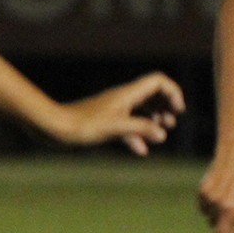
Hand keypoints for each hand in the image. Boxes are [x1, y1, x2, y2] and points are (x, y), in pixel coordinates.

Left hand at [44, 71, 184, 153]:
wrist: (56, 127)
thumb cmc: (82, 125)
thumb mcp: (114, 128)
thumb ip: (140, 129)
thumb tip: (162, 134)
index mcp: (127, 94)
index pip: (157, 82)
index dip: (172, 92)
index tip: (177, 111)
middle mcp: (123, 99)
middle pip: (152, 94)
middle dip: (165, 106)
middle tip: (172, 122)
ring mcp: (115, 110)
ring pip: (141, 109)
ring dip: (153, 120)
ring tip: (161, 135)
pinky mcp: (106, 121)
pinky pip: (128, 124)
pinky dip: (138, 134)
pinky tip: (141, 150)